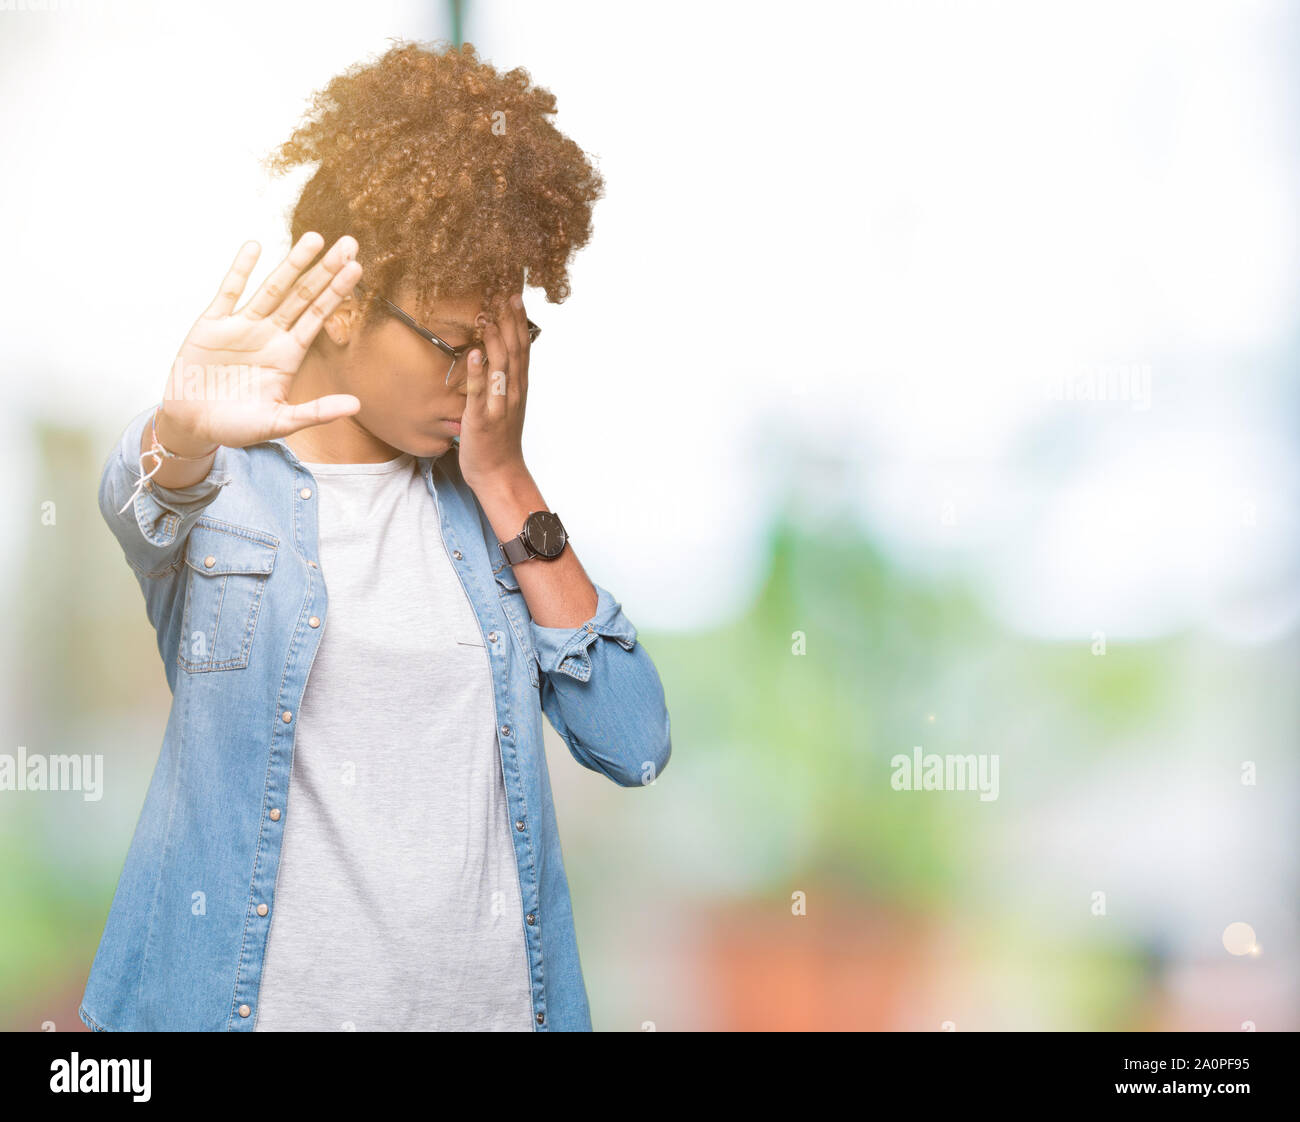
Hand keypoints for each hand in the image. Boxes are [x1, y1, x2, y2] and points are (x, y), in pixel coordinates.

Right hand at [156, 232, 362, 453]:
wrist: (193, 425)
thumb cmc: (237, 426)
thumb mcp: (280, 422)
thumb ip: (316, 412)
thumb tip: (357, 405)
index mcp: (288, 355)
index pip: (318, 316)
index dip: (337, 293)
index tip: (357, 269)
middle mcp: (270, 335)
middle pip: (302, 296)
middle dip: (325, 270)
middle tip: (349, 243)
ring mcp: (242, 326)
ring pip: (272, 288)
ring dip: (292, 264)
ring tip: (314, 239)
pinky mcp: (212, 324)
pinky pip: (228, 292)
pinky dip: (240, 270)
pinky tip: (255, 247)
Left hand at [458, 290, 531, 489]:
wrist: (499, 473)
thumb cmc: (499, 439)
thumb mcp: (507, 403)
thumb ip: (505, 377)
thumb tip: (496, 350)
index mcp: (519, 385)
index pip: (522, 345)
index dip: (519, 318)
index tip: (515, 292)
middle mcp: (513, 391)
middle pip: (515, 349)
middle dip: (510, 320)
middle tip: (506, 291)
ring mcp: (499, 405)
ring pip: (501, 366)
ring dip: (494, 339)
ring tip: (488, 314)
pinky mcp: (482, 419)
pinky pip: (480, 392)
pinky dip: (478, 372)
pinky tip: (474, 352)